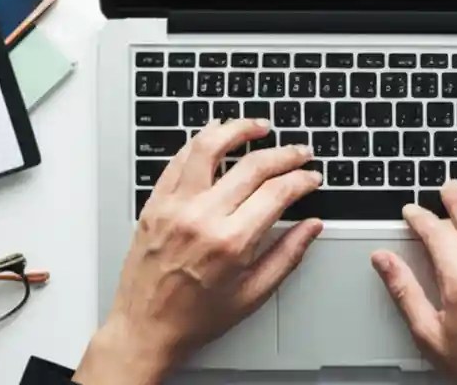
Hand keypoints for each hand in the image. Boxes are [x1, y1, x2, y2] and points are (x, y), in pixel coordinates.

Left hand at [74, 119, 323, 384]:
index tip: (311, 177)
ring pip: (209, 147)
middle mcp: (202, 218)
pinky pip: (178, 160)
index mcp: (231, 242)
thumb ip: (287, 255)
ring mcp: (174, 207)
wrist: (145, 329)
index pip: (277, 192)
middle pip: (252, 166)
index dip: (301, 179)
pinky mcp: (154, 204)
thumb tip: (312, 226)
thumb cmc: (196, 318)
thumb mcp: (253, 295)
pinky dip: (199, 142)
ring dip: (237, 130)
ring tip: (257, 126)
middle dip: (284, 154)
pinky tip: (215, 135)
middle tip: (299, 152)